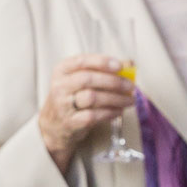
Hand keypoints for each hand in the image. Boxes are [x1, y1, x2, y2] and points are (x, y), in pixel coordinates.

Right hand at [38, 54, 134, 169]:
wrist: (55, 125)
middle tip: (131, 86)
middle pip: (88, 79)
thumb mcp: (80, 79)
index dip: (102, 62)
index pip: (82, 61)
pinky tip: (119, 111)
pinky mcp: (70, 122)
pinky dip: (110, 113)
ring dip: (115, 99)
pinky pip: (93, 116)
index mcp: (62, 70)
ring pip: (92, 97)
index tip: (120, 66)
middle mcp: (60, 86)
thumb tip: (130, 63)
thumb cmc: (73, 97)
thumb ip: (102, 69)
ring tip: (130, 100)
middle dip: (113, 82)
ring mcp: (63, 105)